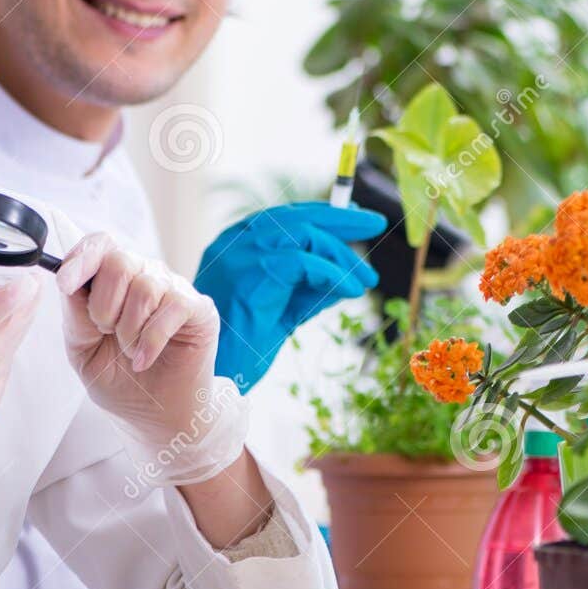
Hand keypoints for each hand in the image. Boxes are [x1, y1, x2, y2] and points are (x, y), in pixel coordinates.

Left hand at [56, 234, 243, 483]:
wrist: (153, 417)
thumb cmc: (119, 380)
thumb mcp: (82, 349)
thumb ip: (75, 314)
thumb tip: (70, 281)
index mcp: (113, 280)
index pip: (100, 245)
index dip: (81, 258)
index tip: (65, 284)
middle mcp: (145, 276)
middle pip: (119, 261)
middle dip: (104, 306)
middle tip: (107, 333)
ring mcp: (174, 290)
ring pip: (144, 286)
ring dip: (128, 329)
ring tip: (129, 352)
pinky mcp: (199, 309)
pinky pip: (172, 307)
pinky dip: (150, 340)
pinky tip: (144, 359)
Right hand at [194, 202, 384, 391]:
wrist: (212, 373)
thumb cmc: (240, 346)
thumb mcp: (282, 309)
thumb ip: (309, 288)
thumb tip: (349, 276)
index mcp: (237, 245)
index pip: (286, 217)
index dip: (325, 215)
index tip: (358, 221)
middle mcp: (236, 242)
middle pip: (297, 216)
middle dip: (341, 220)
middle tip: (376, 225)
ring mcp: (242, 255)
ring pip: (304, 235)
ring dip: (341, 256)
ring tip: (365, 279)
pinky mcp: (254, 274)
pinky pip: (304, 263)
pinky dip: (334, 274)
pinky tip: (351, 290)